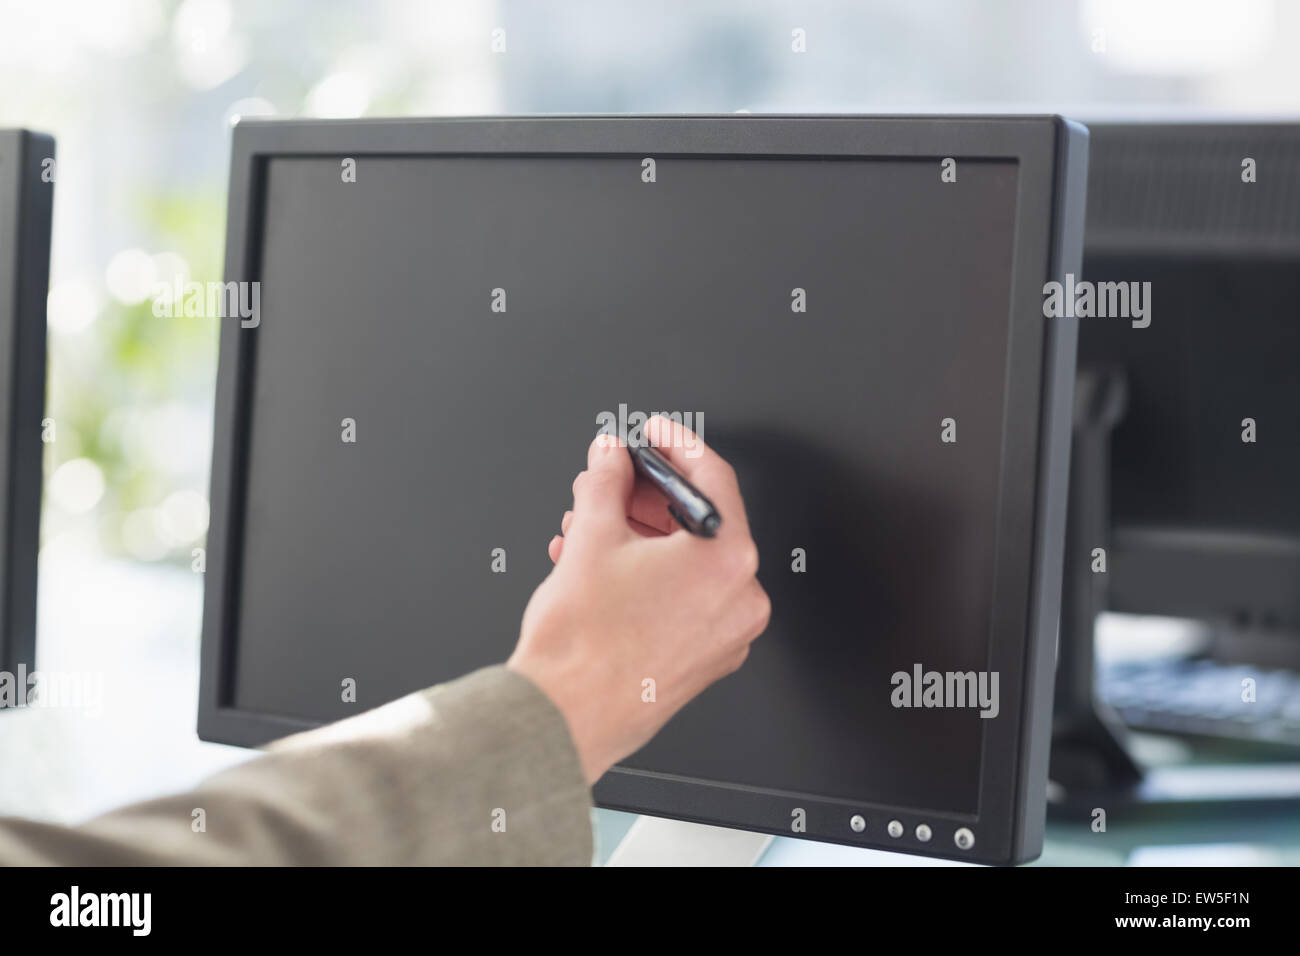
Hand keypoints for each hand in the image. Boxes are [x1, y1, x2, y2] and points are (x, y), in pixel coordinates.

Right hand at [507, 415, 770, 783]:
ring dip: (640, 535)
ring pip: (688, 562)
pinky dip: (649, 574)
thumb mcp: (591, 537)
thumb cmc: (582, 648)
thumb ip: (606, 480)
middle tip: (611, 478)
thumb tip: (611, 457)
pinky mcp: (704, 659)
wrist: (563, 718)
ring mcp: (725, 635)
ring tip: (591, 524)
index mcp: (727, 562)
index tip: (655, 434)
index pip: (713, 478)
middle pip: (700, 522)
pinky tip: (602, 564)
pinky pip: (685, 598)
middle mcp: (740, 600)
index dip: (677, 445)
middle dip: (646, 496)